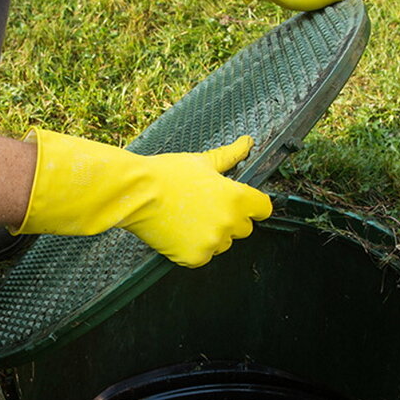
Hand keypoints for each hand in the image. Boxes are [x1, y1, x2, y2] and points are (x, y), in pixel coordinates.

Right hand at [13, 129, 272, 267]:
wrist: (136, 193)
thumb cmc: (168, 174)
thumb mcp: (202, 162)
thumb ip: (230, 155)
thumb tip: (248, 142)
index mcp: (237, 198)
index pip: (263, 209)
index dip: (253, 205)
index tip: (240, 203)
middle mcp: (229, 223)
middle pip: (244, 229)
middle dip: (230, 220)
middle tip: (205, 208)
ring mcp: (212, 243)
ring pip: (223, 244)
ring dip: (212, 235)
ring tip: (188, 219)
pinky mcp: (195, 257)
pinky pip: (203, 255)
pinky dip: (193, 248)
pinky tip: (179, 231)